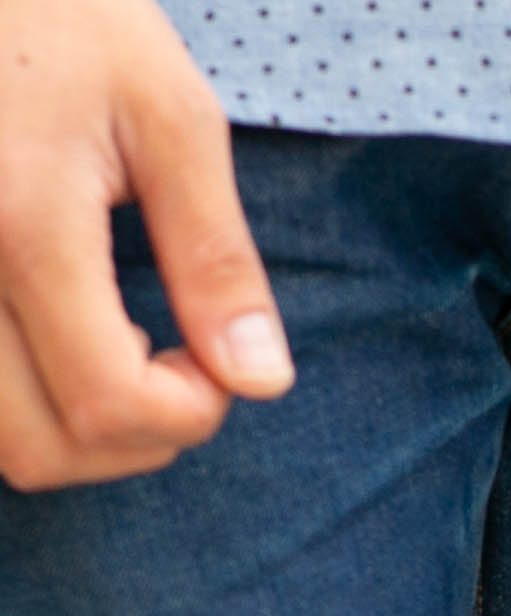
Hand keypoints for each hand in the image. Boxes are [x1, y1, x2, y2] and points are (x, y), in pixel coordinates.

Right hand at [0, 0, 290, 491]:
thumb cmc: (65, 16)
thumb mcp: (168, 116)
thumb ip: (216, 257)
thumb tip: (259, 381)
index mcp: (20, 220)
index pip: (110, 405)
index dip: (187, 414)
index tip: (214, 360)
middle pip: (39, 450)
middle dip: (133, 439)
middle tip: (171, 366)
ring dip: (72, 432)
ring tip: (112, 346)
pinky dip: (22, 401)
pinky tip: (58, 337)